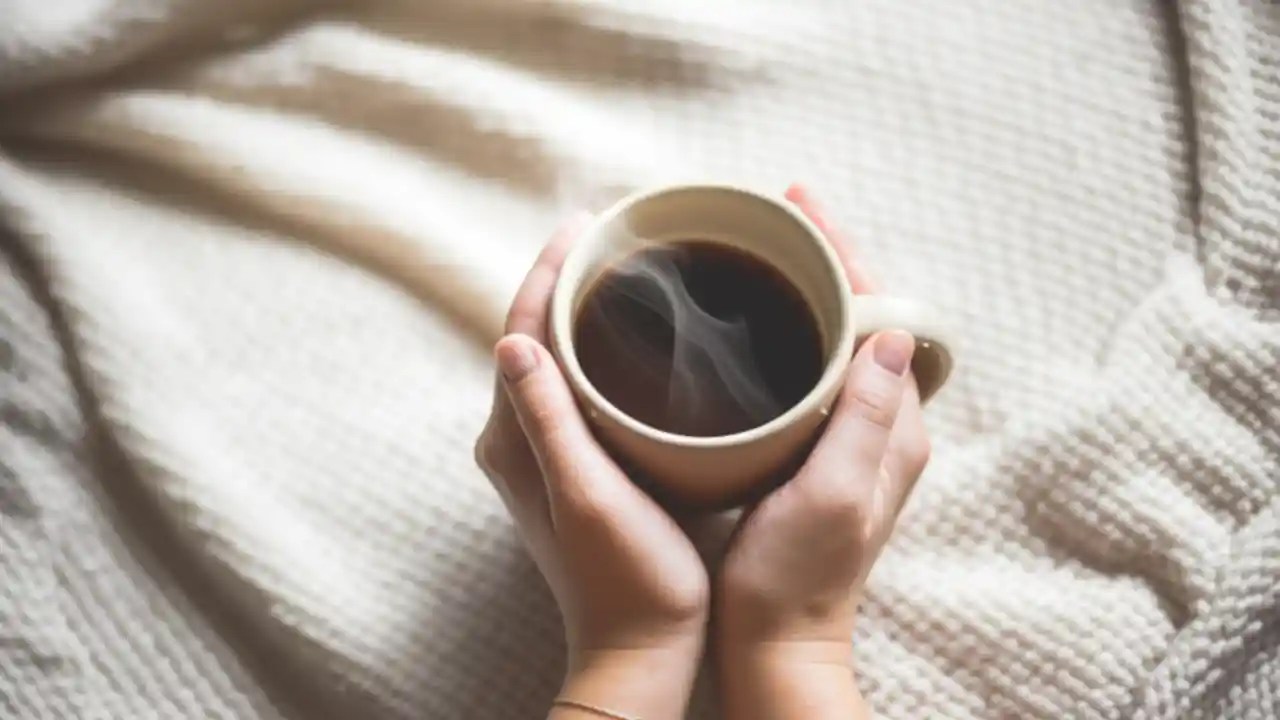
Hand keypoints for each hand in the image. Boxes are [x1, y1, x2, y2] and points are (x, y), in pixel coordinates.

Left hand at [474, 215, 708, 718]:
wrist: (639, 653)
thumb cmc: (627, 582)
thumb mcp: (589, 495)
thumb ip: (550, 419)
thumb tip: (513, 339)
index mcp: (515, 437)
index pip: (520, 329)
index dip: (548, 271)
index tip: (585, 224)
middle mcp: (518, 438)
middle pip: (533, 334)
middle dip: (565, 278)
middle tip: (612, 232)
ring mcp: (544, 453)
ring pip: (555, 358)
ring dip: (580, 310)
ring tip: (623, 267)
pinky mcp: (573, 466)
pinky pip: (576, 386)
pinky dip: (597, 348)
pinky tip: (634, 339)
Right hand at [714, 185, 932, 718]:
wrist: (777, 642)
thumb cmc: (797, 578)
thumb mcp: (835, 494)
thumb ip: (867, 415)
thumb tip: (889, 331)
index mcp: (895, 427)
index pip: (881, 313)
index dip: (845, 253)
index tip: (801, 207)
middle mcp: (882, 426)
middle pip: (863, 317)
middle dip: (827, 259)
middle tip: (779, 214)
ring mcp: (851, 439)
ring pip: (837, 340)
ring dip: (809, 289)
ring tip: (767, 249)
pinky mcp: (818, 453)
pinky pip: (814, 370)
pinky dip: (791, 330)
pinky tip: (754, 323)